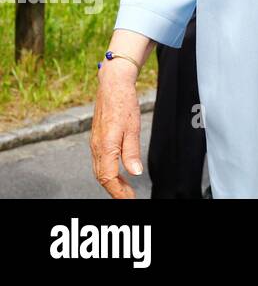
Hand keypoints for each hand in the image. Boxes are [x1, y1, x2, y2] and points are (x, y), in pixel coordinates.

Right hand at [90, 59, 143, 198]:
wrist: (112, 85)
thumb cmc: (123, 103)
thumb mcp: (132, 127)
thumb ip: (131, 151)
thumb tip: (134, 173)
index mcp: (105, 146)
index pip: (109, 178)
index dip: (119, 192)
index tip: (129, 199)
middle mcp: (97, 148)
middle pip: (103, 177)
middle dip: (116, 191)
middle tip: (129, 198)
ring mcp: (95, 144)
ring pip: (100, 170)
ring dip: (112, 183)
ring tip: (125, 190)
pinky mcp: (97, 139)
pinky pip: (100, 162)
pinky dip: (108, 172)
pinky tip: (118, 173)